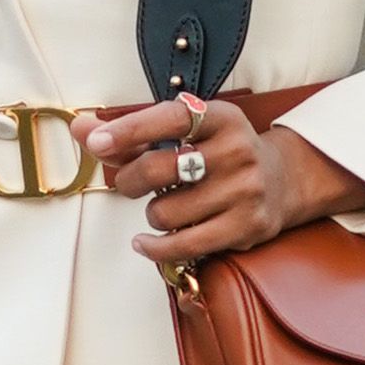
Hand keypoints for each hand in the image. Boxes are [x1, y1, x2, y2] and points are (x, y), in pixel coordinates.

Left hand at [84, 96, 364, 262]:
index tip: (97, 141)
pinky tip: (145, 242)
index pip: (170, 118)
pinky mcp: (246, 226)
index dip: (129, 130)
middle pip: (159, 169)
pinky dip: (154, 247)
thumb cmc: (219, 152)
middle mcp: (236, 151)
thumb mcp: (186, 131)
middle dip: (130, 180)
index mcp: (221, 118)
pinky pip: (183, 245)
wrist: (284, 179)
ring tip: (164, 207)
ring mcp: (244, 191)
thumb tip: (80, 129)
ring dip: (152, 213)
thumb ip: (131, 131)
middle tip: (130, 182)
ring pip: (165, 212)